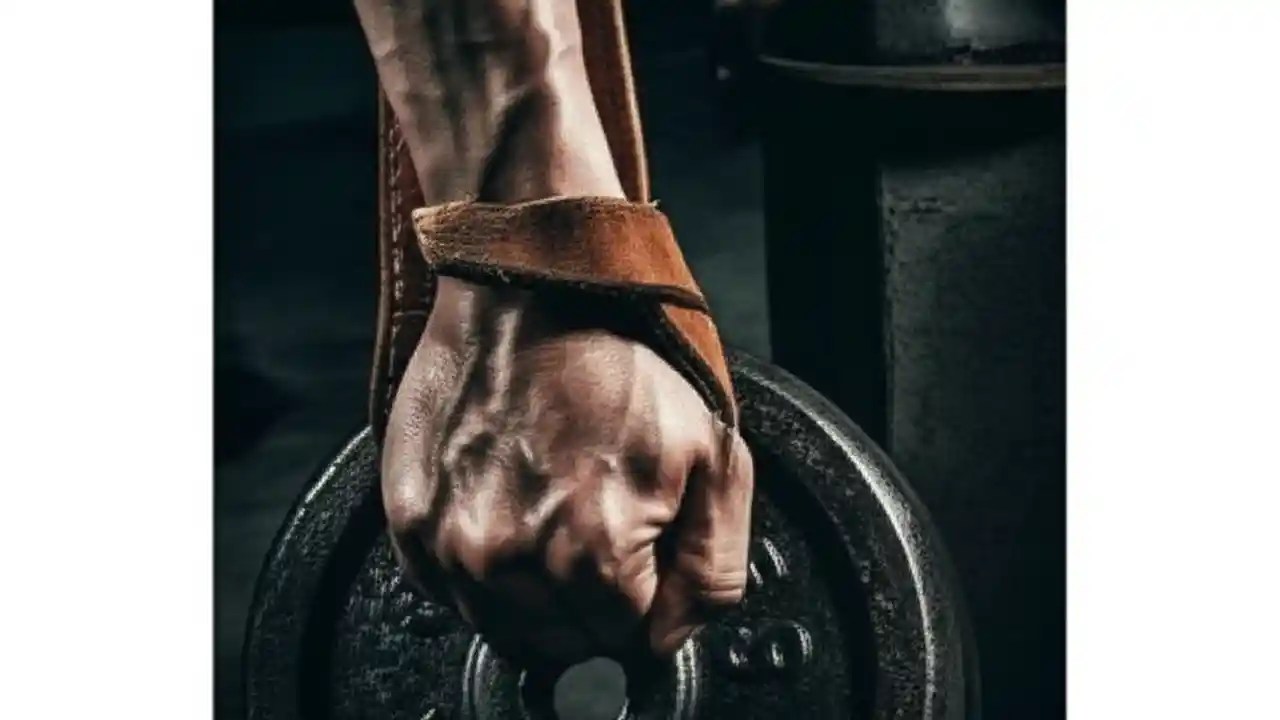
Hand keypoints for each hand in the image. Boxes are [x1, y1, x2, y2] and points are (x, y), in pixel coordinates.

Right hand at [382, 277, 753, 664]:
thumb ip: (712, 569)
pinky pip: (454, 594)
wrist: (529, 286)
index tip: (643, 543)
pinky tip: (511, 509)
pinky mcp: (410, 522)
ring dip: (538, 592)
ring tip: (553, 507)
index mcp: (592, 552)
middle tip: (600, 518)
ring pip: (508, 629)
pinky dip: (486, 571)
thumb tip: (673, 633)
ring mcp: (449, 544)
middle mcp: (509, 562)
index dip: (649, 595)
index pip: (630, 641)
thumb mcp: (714, 455)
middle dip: (596, 599)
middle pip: (567, 644)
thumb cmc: (620, 355)